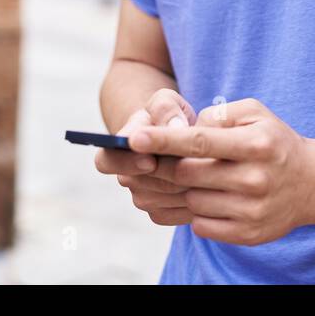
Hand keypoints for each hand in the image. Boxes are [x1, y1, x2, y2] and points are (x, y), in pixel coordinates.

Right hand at [94, 88, 196, 225]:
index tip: (150, 160)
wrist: (180, 137)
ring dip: (182, 188)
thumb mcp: (167, 102)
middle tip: (195, 165)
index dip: (127, 163)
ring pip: (159, 200)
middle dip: (167, 175)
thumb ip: (166, 109)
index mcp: (118, 148)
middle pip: (139, 184)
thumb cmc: (169, 116)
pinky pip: (173, 213)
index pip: (106, 160)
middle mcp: (126, 176)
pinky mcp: (160, 213)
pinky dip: (191, 203)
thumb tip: (174, 128)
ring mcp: (142, 197)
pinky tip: (207, 186)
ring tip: (207, 171)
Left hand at [127, 98, 314, 245]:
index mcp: (256, 144)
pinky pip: (202, 226)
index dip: (163, 140)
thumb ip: (220, 113)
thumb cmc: (275, 142)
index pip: (198, 142)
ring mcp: (252, 210)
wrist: (313, 183)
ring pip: (192, 201)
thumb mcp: (256, 114)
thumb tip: (185, 127)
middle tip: (159, 159)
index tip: (133, 138)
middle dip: (168, 166)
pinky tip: (213, 198)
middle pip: (188, 174)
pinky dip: (199, 212)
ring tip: (202, 178)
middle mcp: (255, 178)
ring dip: (187, 189)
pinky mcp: (248, 234)